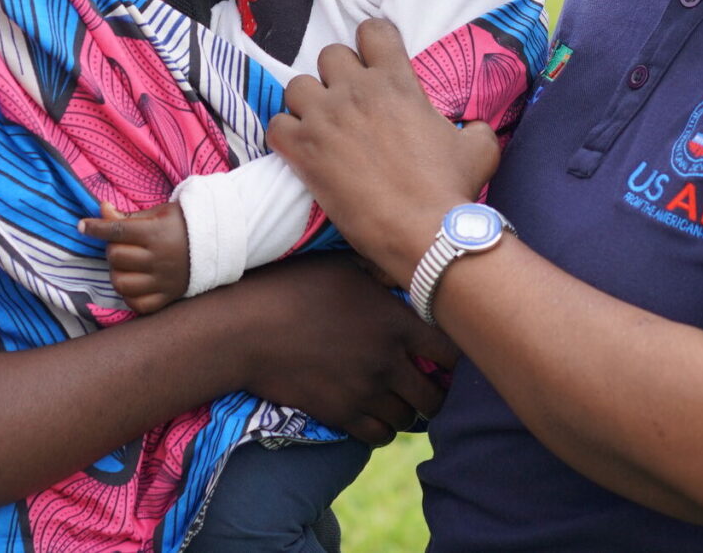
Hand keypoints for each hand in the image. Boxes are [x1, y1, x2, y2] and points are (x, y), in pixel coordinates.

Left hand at [80, 201, 189, 313]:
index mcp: (156, 234)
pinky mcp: (167, 297)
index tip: (83, 226)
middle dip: (111, 248)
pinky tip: (134, 282)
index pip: (116, 230)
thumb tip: (101, 210)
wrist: (218, 244)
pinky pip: (136, 304)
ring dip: (117, 272)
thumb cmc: (184, 225)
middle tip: (120, 244)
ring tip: (125, 265)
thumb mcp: (159, 213)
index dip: (95, 227)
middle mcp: (158, 259)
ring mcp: (162, 281)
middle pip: (115, 257)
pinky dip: (129, 295)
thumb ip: (128, 216)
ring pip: (121, 283)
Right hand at [217, 253, 457, 444]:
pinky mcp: (341, 414)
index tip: (446, 355)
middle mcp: (387, 361)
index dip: (455, 356)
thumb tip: (404, 266)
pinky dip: (384, 429)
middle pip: (436, 395)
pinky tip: (377, 415)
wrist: (247, 330)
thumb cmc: (293, 287)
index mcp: (395, 322)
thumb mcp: (343, 266)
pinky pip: (379, 435)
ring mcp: (365, 392)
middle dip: (437, 392)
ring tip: (403, 401)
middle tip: (429, 385)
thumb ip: (380, 272)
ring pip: (409, 419)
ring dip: (410, 412)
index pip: (450, 351)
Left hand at [270, 19, 500, 285]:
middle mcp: (356, 91)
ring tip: (321, 125)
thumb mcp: (479, 147)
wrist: (423, 232)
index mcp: (397, 81)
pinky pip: (276, 126)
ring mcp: (325, 119)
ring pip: (297, 86)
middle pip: (330, 54)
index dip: (372, 44)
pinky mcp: (303, 151)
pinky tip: (301, 150)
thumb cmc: (452, 189)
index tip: (374, 65)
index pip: (372, 30)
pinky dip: (286, 135)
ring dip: (308, 103)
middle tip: (349, 102)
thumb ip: (474, 125)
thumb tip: (474, 126)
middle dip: (338, 75)